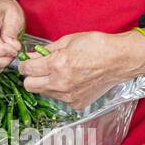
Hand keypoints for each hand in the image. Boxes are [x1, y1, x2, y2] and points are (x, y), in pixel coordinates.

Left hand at [19, 30, 144, 109]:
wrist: (120, 60)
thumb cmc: (97, 46)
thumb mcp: (69, 40)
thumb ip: (47, 50)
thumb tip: (31, 56)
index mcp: (57, 64)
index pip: (26, 69)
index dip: (24, 64)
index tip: (28, 62)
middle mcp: (60, 83)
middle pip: (29, 86)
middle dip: (31, 76)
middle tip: (39, 69)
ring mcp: (69, 96)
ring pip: (44, 93)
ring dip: (46, 84)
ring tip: (60, 73)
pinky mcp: (77, 104)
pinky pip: (59, 99)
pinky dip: (61, 91)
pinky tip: (72, 81)